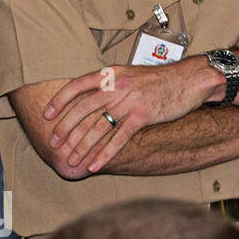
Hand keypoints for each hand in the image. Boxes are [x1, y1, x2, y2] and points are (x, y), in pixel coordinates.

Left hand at [42, 58, 213, 172]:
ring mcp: (131, 100)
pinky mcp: (144, 115)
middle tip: (53, 144)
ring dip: (81, 146)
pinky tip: (95, 165)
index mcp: (112, 74)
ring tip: (71, 160)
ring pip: (99, 126)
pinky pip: (119, 138)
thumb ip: (111, 85)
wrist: (191, 79)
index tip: (46, 114)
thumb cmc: (162, 79)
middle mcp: (118, 85)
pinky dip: (105, 154)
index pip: (77, 85)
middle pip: (83, 109)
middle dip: (65, 128)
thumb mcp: (132, 75)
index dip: (59, 100)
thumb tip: (90, 100)